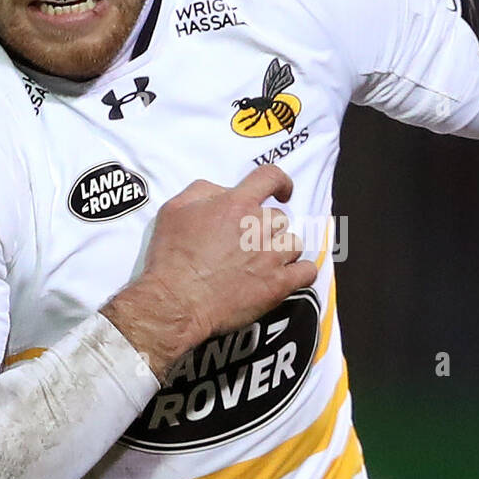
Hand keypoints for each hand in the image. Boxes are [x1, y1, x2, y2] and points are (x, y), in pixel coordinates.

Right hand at [101, 164, 317, 380]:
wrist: (176, 301)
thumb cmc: (171, 257)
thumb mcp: (175, 208)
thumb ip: (204, 190)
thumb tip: (224, 191)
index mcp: (236, 204)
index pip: (271, 177)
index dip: (281, 182)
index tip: (282, 192)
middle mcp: (258, 226)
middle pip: (279, 218)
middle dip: (266, 228)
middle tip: (247, 243)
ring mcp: (271, 256)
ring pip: (293, 243)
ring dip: (281, 250)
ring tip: (260, 263)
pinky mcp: (278, 285)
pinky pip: (307, 272)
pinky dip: (301, 272)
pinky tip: (288, 276)